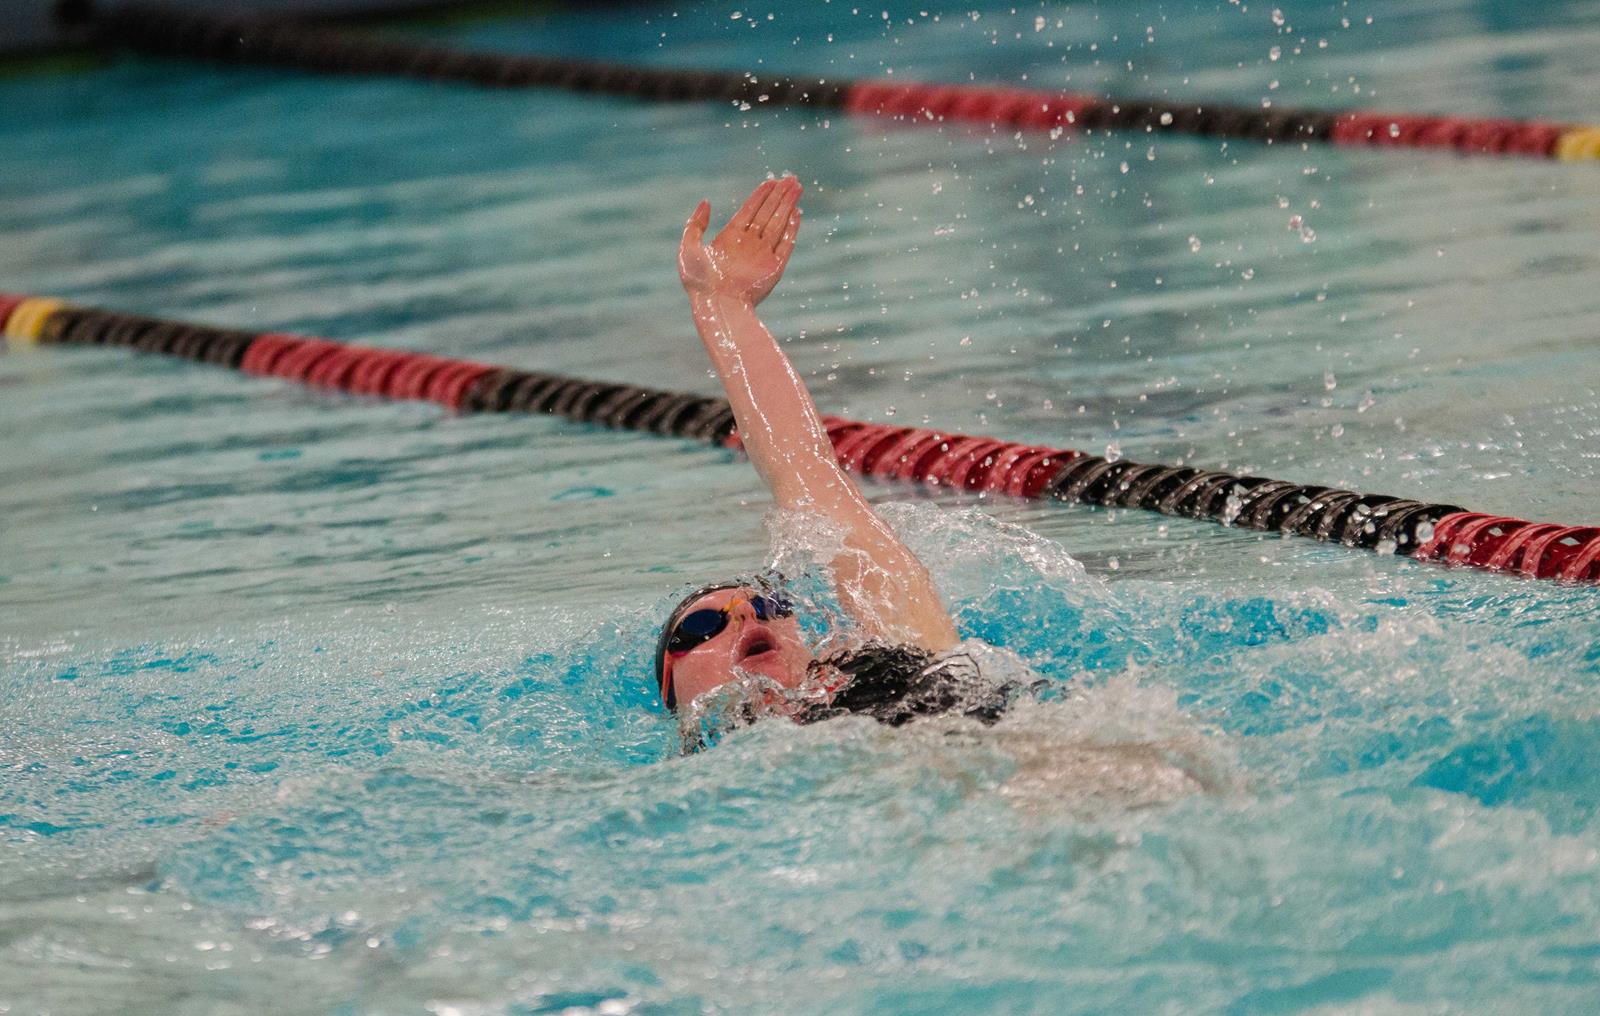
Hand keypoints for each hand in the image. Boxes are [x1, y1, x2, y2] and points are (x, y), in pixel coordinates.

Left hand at [678, 176, 802, 305]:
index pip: (750, 210)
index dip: (761, 195)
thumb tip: (706, 202)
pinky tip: (796, 214)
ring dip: (788, 206)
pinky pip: (786, 244)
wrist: (716, 305)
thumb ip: (695, 224)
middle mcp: (749, 244)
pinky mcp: (774, 268)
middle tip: (791, 178)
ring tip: (797, 188)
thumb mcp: (688, 248)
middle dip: (779, 195)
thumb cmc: (699, 281)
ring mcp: (763, 255)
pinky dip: (792, 229)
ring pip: (778, 224)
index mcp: (730, 238)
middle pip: (767, 213)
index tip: (772, 181)